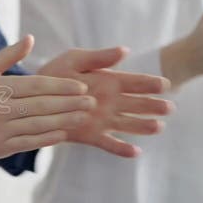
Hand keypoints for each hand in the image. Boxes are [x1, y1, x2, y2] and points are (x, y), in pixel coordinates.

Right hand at [0, 35, 95, 160]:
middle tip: (91, 101)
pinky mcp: (1, 148)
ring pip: (39, 125)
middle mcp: (0, 109)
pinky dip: (49, 138)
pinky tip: (64, 133)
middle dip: (69, 103)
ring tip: (84, 116)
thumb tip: (31, 39)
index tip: (81, 86)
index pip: (36, 86)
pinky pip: (30, 143)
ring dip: (65, 121)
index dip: (61, 86)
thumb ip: (8, 55)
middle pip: (42, 106)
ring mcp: (1, 130)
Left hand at [39, 47, 172, 157]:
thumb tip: (124, 50)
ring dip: (143, 126)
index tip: (164, 84)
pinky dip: (121, 149)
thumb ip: (98, 58)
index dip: (149, 83)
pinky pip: (109, 143)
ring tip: (158, 127)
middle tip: (169, 108)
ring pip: (128, 124)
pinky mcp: (92, 135)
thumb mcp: (74, 60)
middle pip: (137, 104)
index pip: (134, 82)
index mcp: (110, 81)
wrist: (33, 98)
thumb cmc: (55, 74)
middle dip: (153, 106)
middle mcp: (111, 102)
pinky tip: (136, 152)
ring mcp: (103, 120)